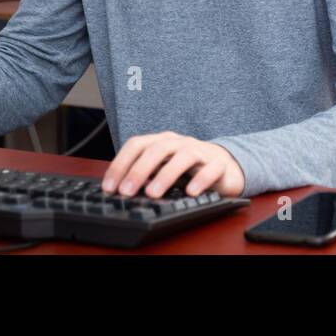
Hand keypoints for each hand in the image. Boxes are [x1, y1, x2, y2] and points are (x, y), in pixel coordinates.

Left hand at [102, 131, 244, 197]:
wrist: (225, 166)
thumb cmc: (188, 168)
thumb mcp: (162, 168)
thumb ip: (144, 175)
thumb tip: (119, 189)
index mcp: (163, 141)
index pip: (137, 144)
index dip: (121, 164)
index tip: (109, 187)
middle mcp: (180, 143)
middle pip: (158, 149)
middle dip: (139, 170)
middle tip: (126, 191)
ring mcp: (201, 151)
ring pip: (184, 156)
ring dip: (166, 175)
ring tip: (153, 193)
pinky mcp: (219, 164)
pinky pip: (211, 169)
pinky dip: (200, 179)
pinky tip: (191, 192)